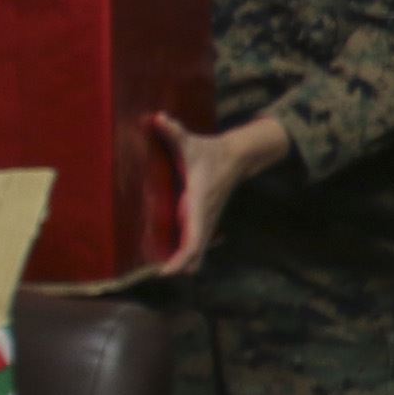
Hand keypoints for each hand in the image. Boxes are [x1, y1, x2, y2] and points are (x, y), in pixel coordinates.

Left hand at [148, 112, 296, 277]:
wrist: (237, 157)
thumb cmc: (210, 151)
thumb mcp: (191, 143)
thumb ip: (174, 132)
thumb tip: (158, 117)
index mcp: (199, 204)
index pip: (193, 240)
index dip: (181, 258)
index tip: (166, 271)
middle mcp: (204, 218)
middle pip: (196, 254)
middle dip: (180, 267)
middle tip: (157, 276)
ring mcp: (206, 221)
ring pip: (199, 252)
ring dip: (185, 263)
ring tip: (161, 272)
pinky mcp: (204, 221)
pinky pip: (197, 245)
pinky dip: (187, 256)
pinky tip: (171, 261)